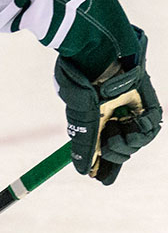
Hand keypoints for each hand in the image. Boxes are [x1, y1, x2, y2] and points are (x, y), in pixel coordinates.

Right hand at [57, 28, 161, 183]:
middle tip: (108, 143)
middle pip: (123, 151)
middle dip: (116, 155)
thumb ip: (84, 145)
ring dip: (129, 144)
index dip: (105, 166)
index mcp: (96, 121)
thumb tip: (84, 172)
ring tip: (118, 132)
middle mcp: (115, 117)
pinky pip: (152, 126)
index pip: (104, 151)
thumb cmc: (82, 79)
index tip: (101, 178)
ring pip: (139, 142)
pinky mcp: (148, 102)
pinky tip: (132, 120)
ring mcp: (132, 110)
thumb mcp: (81, 118)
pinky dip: (143, 128)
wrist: (98, 55)